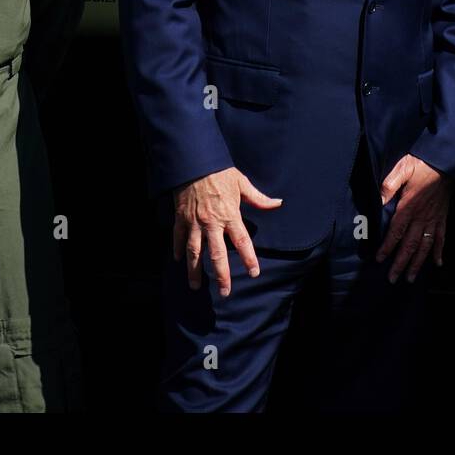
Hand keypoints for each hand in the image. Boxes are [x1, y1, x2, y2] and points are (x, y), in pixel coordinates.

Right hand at [173, 167, 281, 297]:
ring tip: (196, 287)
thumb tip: (278, 203)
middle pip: (217, 255)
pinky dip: (177, 249)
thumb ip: (258, 198)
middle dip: (221, 276)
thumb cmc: (219, 172)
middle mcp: (212, 223)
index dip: (249, 259)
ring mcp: (194, 223)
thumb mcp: (241, 183)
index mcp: (229, 215)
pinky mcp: (181, 218)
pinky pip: (178, 238)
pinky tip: (178, 261)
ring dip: (194, 271)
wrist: (194, 162)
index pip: (242, 242)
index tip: (253, 273)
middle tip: (224, 292)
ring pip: (195, 252)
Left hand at [376, 155, 451, 283]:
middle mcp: (421, 217)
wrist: (445, 163)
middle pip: (409, 245)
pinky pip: (441, 238)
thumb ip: (389, 184)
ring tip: (411, 278)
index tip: (380, 259)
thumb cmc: (422, 164)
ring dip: (417, 263)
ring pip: (424, 246)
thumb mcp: (403, 168)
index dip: (387, 247)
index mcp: (409, 207)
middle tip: (393, 279)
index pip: (396, 232)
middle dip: (401, 263)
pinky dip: (439, 251)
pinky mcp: (442, 218)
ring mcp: (433, 219)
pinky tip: (437, 263)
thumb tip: (378, 200)